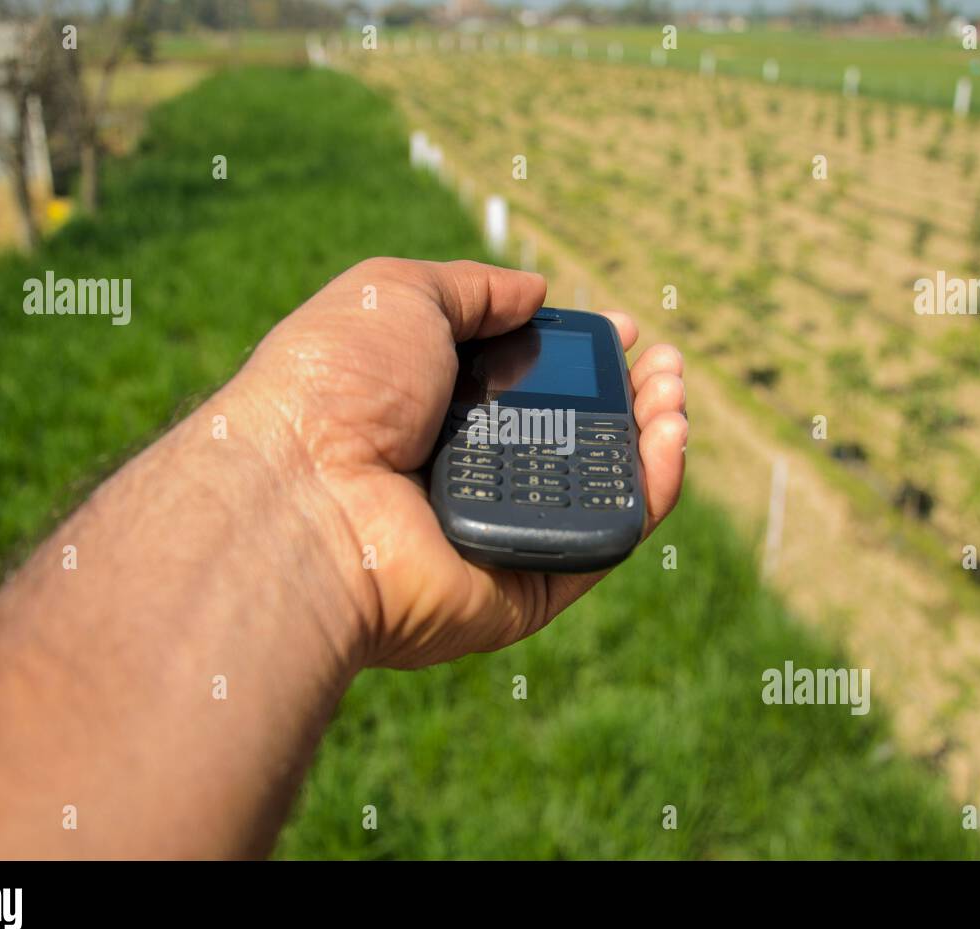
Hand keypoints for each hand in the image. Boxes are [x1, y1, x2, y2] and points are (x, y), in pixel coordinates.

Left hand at [229, 258, 687, 667]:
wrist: (303, 494)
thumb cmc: (336, 386)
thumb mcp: (398, 295)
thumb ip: (472, 290)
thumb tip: (536, 291)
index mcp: (433, 409)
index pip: (528, 383)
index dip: (580, 355)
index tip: (623, 330)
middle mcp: (468, 473)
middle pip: (573, 437)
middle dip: (630, 396)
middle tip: (665, 365)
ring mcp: (499, 533)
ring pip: (599, 490)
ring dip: (652, 439)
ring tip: (676, 395)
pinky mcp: (524, 588)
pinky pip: (602, 543)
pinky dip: (648, 495)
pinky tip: (669, 442)